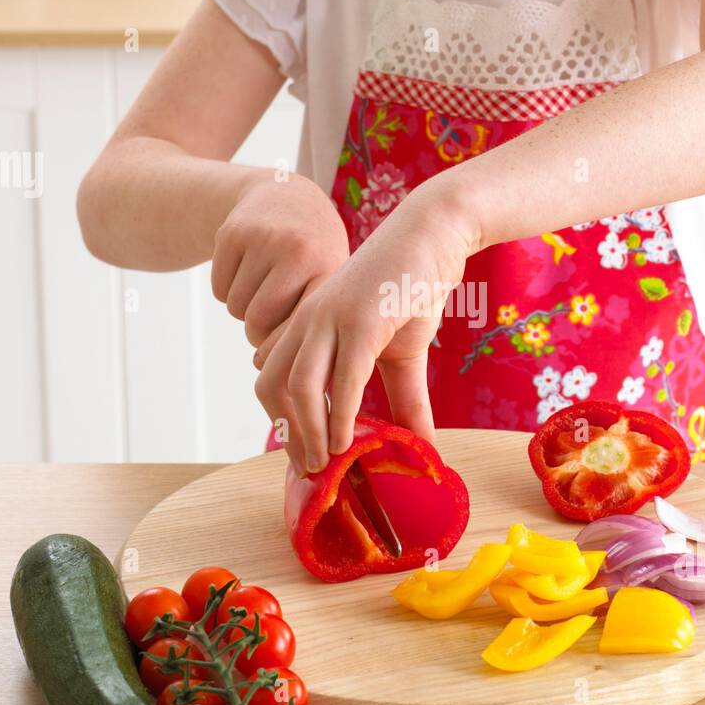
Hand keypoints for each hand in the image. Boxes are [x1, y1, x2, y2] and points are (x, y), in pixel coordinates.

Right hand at [211, 171, 349, 349]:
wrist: (284, 196)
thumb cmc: (312, 257)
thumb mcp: (328, 280)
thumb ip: (318, 325)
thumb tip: (293, 390)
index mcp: (329, 270)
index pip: (299, 331)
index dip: (284, 355)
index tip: (280, 364)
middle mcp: (299, 252)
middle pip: (259, 326)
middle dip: (259, 331)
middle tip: (271, 315)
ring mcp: (265, 239)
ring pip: (237, 310)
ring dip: (244, 309)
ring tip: (263, 287)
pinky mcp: (233, 233)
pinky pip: (219, 291)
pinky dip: (227, 290)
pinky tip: (246, 270)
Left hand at [253, 183, 479, 474]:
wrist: (433, 235)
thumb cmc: (412, 288)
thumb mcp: (403, 354)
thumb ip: (404, 400)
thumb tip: (422, 446)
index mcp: (307, 324)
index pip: (273, 378)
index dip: (282, 420)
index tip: (303, 455)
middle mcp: (307, 321)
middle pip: (270, 385)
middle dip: (286, 433)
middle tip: (310, 469)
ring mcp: (330, 319)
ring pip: (296, 385)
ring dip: (307, 432)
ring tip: (325, 463)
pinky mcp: (360, 320)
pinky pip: (341, 377)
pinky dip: (338, 415)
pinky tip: (345, 442)